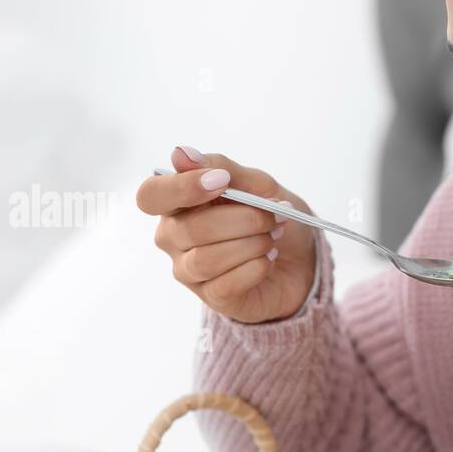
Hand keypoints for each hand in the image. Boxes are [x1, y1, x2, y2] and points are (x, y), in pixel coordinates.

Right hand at [137, 146, 317, 323]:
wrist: (301, 259)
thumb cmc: (270, 217)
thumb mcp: (256, 184)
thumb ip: (221, 168)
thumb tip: (181, 154)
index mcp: (177, 204)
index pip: (151, 196)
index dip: (181, 188)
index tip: (221, 183)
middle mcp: (173, 238)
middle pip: (188, 229)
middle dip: (242, 220)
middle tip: (275, 216)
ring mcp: (189, 271)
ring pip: (206, 259)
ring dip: (251, 244)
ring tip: (274, 237)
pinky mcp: (212, 297)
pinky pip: (225, 284)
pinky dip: (255, 268)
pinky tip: (269, 260)